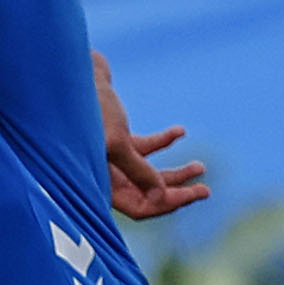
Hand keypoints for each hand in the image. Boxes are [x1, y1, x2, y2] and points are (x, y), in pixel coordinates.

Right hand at [95, 51, 208, 220]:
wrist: (77, 76)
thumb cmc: (92, 110)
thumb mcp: (116, 142)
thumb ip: (138, 171)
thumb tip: (162, 197)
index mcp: (101, 184)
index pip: (140, 207)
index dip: (166, 204)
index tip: (193, 193)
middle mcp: (108, 176)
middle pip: (148, 195)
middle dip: (178, 192)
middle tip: (205, 190)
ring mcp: (113, 160)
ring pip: (150, 174)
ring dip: (176, 173)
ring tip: (201, 167)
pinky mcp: (118, 140)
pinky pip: (146, 148)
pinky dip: (164, 141)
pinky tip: (180, 131)